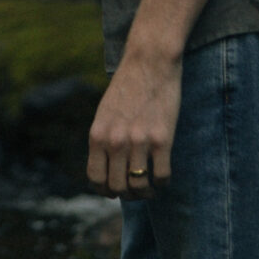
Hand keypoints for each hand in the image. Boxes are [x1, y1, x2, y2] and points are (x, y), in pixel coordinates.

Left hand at [86, 46, 181, 196]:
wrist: (149, 63)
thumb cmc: (127, 88)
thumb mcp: (104, 114)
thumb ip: (103, 140)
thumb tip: (105, 169)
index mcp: (97, 135)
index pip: (95, 178)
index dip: (104, 191)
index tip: (114, 191)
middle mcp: (115, 141)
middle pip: (117, 187)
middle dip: (126, 195)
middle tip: (135, 190)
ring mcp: (139, 141)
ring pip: (139, 186)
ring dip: (145, 193)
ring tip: (149, 188)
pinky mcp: (163, 139)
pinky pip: (162, 176)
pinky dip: (162, 182)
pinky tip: (162, 175)